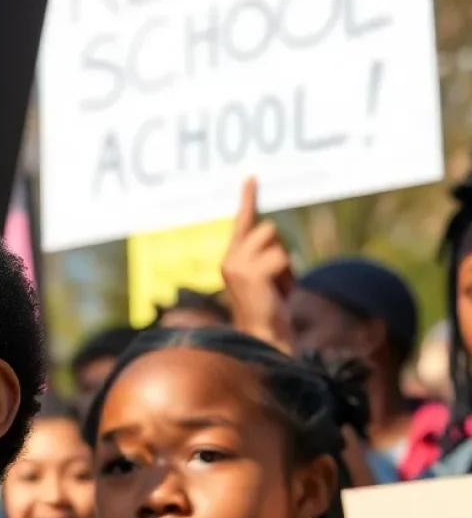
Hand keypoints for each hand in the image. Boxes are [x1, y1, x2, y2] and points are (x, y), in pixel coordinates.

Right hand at [220, 178, 293, 351]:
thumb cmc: (270, 310)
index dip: (248, 199)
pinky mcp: (249, 273)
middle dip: (281, 250)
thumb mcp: (267, 277)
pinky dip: (287, 274)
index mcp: (231, 259)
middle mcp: (229, 259)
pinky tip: (279, 292)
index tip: (252, 178)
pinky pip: (281, 257)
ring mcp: (236, 265)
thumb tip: (274, 231)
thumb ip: (266, 255)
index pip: (242, 222)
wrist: (265, 339)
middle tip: (279, 280)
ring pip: (275, 241)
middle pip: (268, 229)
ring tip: (278, 287)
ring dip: (285, 263)